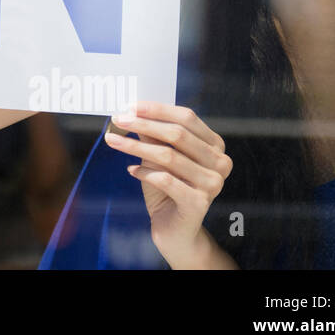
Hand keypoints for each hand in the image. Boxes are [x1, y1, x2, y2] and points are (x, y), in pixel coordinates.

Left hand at [103, 101, 235, 268]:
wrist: (175, 229)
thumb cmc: (167, 187)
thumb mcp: (158, 156)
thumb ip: (152, 135)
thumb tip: (133, 111)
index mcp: (215, 145)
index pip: (187, 117)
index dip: (157, 109)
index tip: (130, 106)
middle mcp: (220, 162)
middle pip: (178, 134)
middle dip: (143, 124)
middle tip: (118, 120)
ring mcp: (213, 184)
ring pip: (169, 156)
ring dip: (136, 146)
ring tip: (113, 141)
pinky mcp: (199, 203)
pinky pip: (166, 180)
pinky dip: (144, 172)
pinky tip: (131, 170)